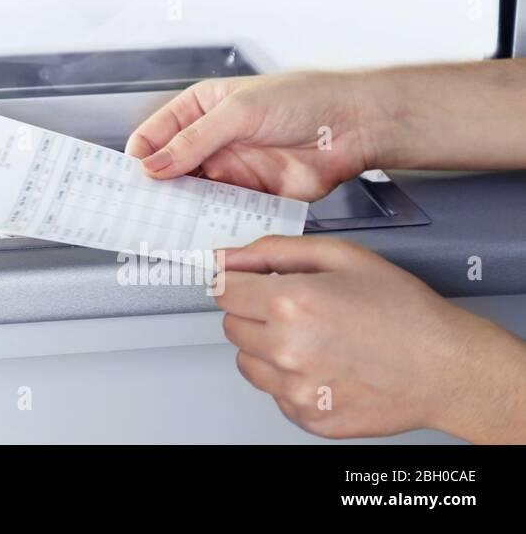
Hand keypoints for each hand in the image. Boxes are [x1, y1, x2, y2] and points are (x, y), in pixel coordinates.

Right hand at [125, 72, 375, 200]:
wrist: (354, 125)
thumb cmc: (303, 99)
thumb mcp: (239, 112)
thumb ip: (195, 141)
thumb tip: (155, 164)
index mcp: (199, 110)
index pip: (155, 136)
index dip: (140, 157)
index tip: (131, 179)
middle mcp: (210, 142)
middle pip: (170, 170)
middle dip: (157, 189)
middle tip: (142, 208)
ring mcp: (231, 170)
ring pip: (194, 196)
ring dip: (184, 210)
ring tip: (170, 225)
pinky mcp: (252, 197)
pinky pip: (225, 214)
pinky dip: (214, 224)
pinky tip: (206, 232)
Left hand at [216, 235, 525, 441]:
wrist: (447, 368)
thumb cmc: (404, 311)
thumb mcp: (341, 256)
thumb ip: (273, 250)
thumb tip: (226, 257)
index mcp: (290, 303)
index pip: (222, 290)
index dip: (241, 282)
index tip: (255, 284)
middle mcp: (286, 350)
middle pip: (231, 326)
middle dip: (255, 313)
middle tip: (298, 310)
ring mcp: (296, 390)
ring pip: (247, 362)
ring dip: (267, 348)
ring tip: (315, 339)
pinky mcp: (309, 419)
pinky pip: (274, 394)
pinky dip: (290, 380)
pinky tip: (326, 366)